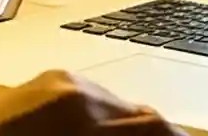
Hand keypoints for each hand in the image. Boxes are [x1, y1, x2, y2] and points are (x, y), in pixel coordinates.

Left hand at [0, 69, 187, 134]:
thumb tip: (149, 135)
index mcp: (87, 120)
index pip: (152, 126)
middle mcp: (80, 92)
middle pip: (141, 112)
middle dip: (156, 133)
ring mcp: (64, 80)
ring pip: (117, 102)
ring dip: (127, 124)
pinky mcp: (51, 77)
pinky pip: (90, 93)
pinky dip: (102, 113)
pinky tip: (97, 129)